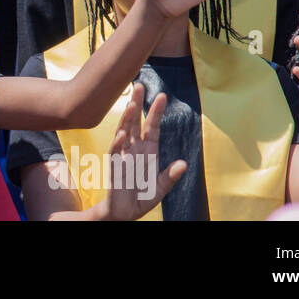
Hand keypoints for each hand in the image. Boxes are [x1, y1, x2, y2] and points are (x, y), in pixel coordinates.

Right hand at [98, 84, 186, 220]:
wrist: (124, 213)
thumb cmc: (141, 198)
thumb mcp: (160, 189)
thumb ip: (170, 177)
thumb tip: (183, 164)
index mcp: (148, 152)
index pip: (151, 127)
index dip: (155, 112)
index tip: (161, 95)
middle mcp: (134, 150)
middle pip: (135, 123)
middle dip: (136, 104)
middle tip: (138, 85)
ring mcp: (123, 157)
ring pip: (123, 133)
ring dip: (127, 119)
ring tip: (131, 104)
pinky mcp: (115, 168)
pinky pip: (115, 153)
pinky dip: (118, 144)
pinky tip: (122, 134)